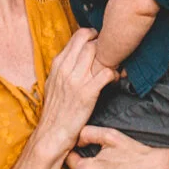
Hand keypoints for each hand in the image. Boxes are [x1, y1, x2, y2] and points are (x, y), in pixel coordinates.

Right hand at [32, 29, 117, 162]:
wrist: (52, 133)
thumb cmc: (56, 110)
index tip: (100, 41)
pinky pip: (106, 73)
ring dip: (111, 56)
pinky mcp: (87, 92)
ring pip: (98, 52)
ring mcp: (76, 80)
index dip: (93, 35)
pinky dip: (115, 73)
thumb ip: (64, 67)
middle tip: (112, 51)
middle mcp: (66, 68)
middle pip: (89, 40)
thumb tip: (76, 56)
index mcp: (58, 64)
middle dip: (104, 42)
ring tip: (115, 64)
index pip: (78, 36)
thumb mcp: (53, 83)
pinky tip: (114, 79)